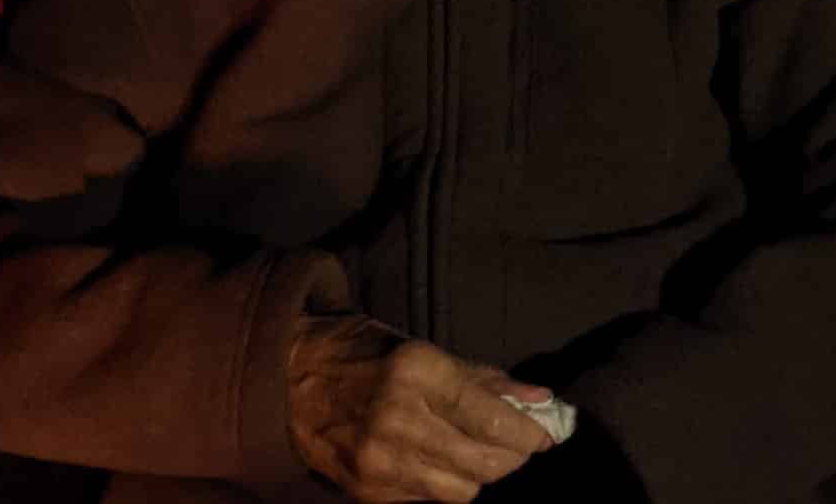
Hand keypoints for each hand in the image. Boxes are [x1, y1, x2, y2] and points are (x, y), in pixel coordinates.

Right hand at [289, 314, 554, 502]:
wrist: (288, 378)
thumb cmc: (361, 351)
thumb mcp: (421, 347)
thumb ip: (481, 377)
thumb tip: (538, 398)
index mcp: (415, 371)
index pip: (488, 416)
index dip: (525, 431)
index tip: (547, 433)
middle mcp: (399, 419)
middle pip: (480, 461)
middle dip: (512, 457)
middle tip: (522, 444)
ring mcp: (379, 462)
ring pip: (459, 491)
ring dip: (481, 475)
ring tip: (482, 453)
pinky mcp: (366, 492)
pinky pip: (427, 502)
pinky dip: (446, 486)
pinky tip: (444, 464)